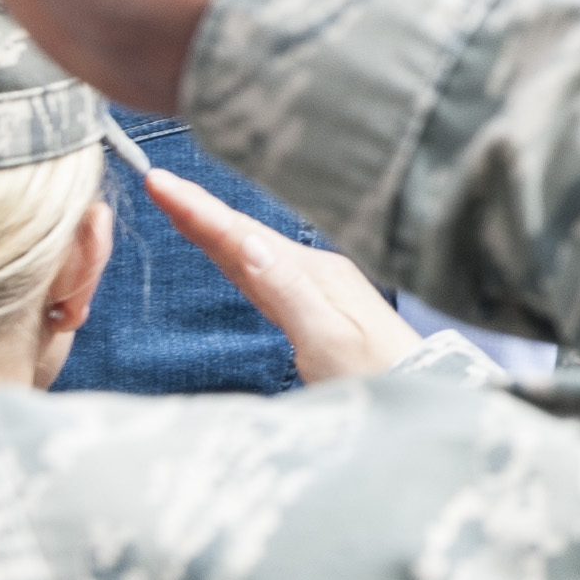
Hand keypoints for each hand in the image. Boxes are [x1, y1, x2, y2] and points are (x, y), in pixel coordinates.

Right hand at [143, 166, 417, 380]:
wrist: (423, 399)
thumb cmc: (378, 379)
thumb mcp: (327, 339)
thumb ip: (286, 292)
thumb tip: (245, 242)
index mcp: (313, 273)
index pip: (242, 237)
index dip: (197, 211)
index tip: (159, 181)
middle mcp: (315, 271)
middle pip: (243, 235)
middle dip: (198, 209)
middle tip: (156, 180)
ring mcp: (318, 287)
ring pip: (251, 250)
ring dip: (213, 227)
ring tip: (178, 202)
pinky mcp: (318, 307)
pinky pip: (264, 271)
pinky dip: (235, 253)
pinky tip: (229, 248)